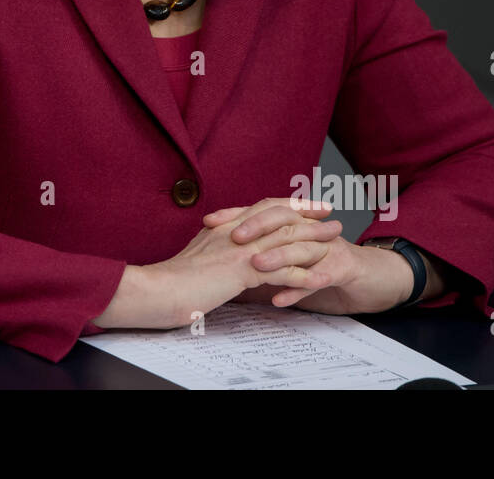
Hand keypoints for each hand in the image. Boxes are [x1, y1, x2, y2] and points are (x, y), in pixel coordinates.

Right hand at [143, 198, 338, 328]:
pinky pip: (279, 271)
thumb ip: (215, 251)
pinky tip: (318, 279)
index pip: (261, 208)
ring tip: (335, 239)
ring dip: (313, 239)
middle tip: (330, 212)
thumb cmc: (171, 280)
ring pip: (284, 238)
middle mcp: (233, 232)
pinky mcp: (240, 270)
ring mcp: (237, 249)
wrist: (157, 289)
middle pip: (278, 216)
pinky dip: (301, 275)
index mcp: (223, 227)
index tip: (306, 204)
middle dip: (307, 214)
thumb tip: (227, 253)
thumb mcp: (196, 258)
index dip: (286, 204)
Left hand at [205, 201, 414, 313]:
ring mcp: (327, 247)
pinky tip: (280, 300)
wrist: (370, 276)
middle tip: (233, 238)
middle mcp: (309, 229)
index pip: (261, 211)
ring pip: (300, 248)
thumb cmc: (322, 266)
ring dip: (277, 259)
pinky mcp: (342, 269)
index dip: (235, 214)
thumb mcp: (289, 258)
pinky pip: (319, 278)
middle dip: (256, 227)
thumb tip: (220, 263)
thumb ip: (259, 257)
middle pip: (281, 220)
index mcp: (294, 222)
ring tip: (255, 268)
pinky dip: (298, 289)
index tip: (208, 221)